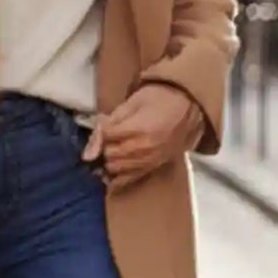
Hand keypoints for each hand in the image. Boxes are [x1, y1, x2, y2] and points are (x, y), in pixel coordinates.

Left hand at [88, 84, 202, 191]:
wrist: (189, 104)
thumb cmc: (159, 98)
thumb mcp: (131, 103)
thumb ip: (108, 125)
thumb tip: (87, 155)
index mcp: (138, 129)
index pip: (106, 138)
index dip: (101, 132)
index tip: (106, 125)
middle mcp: (144, 149)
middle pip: (109, 155)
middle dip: (104, 146)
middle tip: (109, 136)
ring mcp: (150, 160)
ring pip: (117, 169)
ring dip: (109, 159)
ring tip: (113, 148)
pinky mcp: (154, 167)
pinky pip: (130, 179)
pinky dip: (118, 177)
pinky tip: (112, 171)